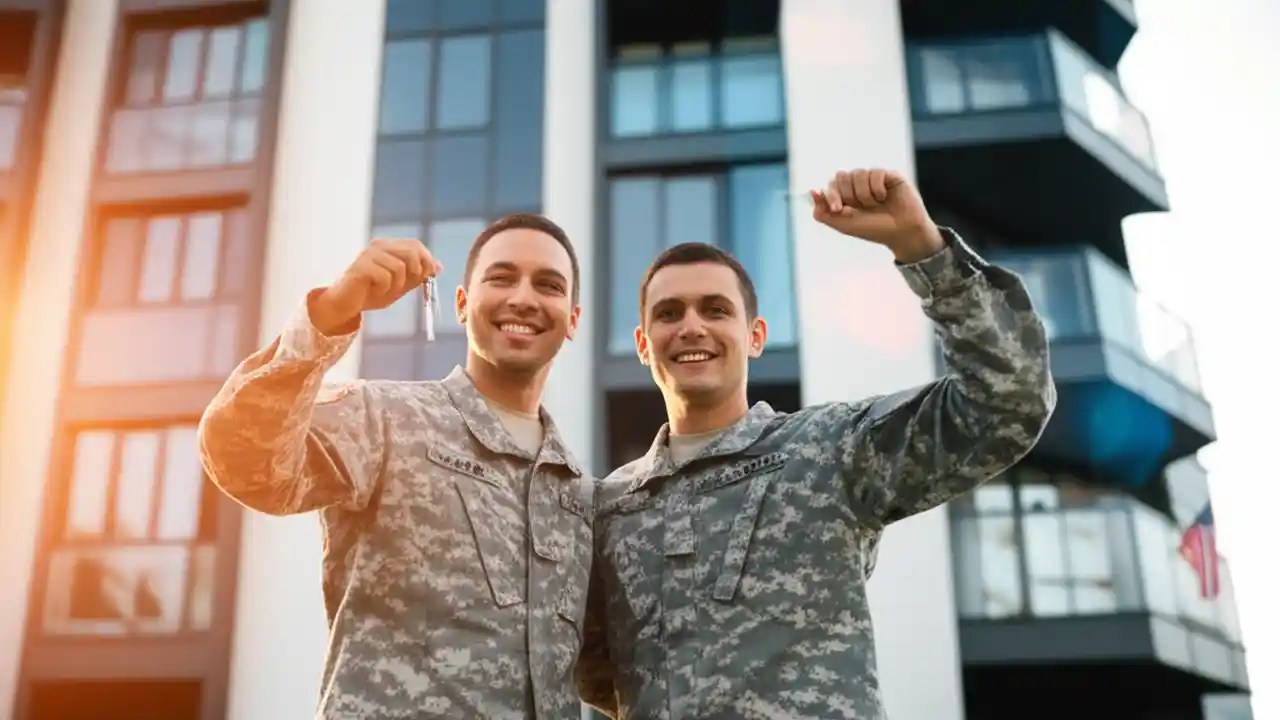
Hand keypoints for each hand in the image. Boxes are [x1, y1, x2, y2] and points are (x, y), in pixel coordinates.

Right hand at [311, 237, 442, 334]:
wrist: (346, 304)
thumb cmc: (372, 292)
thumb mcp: (401, 284)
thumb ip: (418, 274)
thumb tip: (438, 266)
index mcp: (389, 246)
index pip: (415, 245)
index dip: (426, 260)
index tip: (427, 276)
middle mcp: (378, 246)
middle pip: (411, 252)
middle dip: (415, 273)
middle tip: (405, 286)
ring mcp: (368, 255)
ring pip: (400, 267)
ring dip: (397, 285)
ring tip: (384, 291)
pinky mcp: (360, 267)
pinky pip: (385, 277)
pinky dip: (384, 289)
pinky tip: (373, 291)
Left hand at [809, 168, 943, 262]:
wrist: (901, 233)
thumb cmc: (873, 230)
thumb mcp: (843, 225)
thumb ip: (823, 213)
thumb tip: (812, 192)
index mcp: (847, 195)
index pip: (832, 184)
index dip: (832, 194)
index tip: (839, 209)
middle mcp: (859, 185)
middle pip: (842, 176)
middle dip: (848, 194)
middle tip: (859, 208)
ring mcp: (874, 179)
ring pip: (858, 173)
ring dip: (864, 194)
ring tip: (875, 205)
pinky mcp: (889, 175)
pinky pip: (875, 173)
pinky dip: (877, 189)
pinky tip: (884, 197)